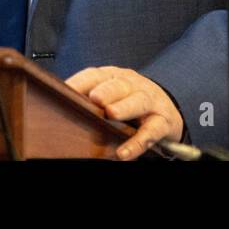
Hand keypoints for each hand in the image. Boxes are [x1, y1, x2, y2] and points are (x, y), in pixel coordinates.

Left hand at [65, 66, 183, 159]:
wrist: (167, 109)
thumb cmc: (131, 101)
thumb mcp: (112, 94)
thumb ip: (90, 98)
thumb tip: (61, 107)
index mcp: (115, 77)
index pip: (96, 75)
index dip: (81, 82)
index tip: (66, 91)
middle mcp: (133, 85)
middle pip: (119, 85)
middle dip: (106, 91)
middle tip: (94, 98)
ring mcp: (150, 101)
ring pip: (139, 101)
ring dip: (124, 107)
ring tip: (111, 114)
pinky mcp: (163, 121)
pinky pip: (152, 131)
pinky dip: (138, 142)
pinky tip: (123, 153)